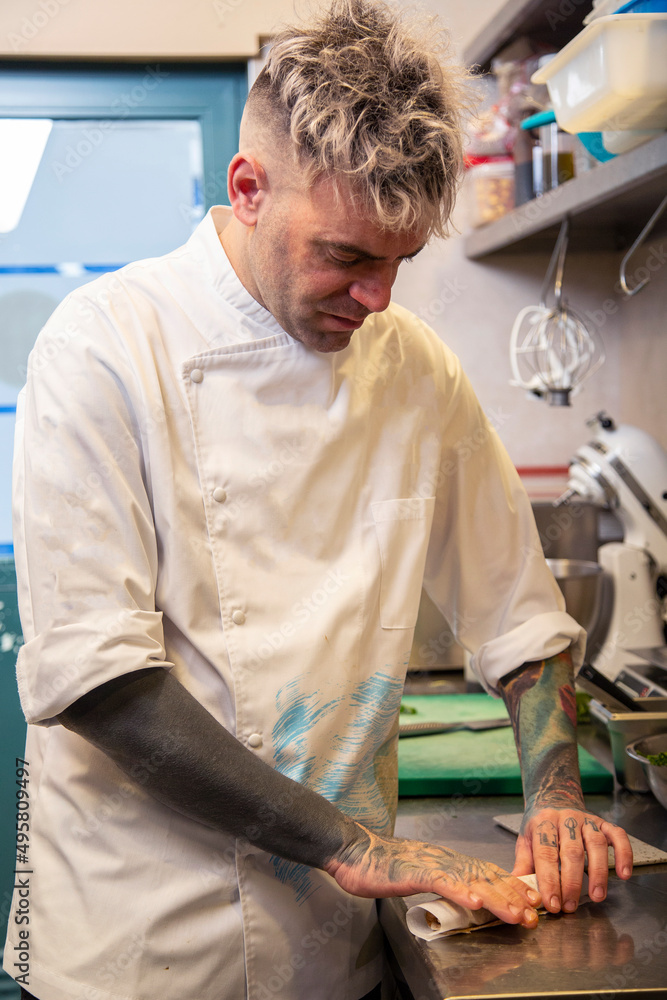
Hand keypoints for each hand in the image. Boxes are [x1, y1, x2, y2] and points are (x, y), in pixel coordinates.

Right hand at [326, 823, 541, 927]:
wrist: (355, 852)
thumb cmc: (383, 867)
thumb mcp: (422, 875)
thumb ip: (444, 883)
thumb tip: (466, 897)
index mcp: (449, 862)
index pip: (487, 874)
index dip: (511, 888)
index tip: (532, 902)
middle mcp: (446, 860)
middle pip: (487, 878)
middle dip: (513, 898)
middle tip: (534, 916)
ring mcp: (432, 864)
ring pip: (471, 881)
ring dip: (497, 898)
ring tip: (516, 914)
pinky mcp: (415, 871)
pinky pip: (442, 882)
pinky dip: (460, 890)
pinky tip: (475, 900)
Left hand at [513, 804, 632, 913]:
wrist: (552, 796)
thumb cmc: (539, 826)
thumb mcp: (525, 840)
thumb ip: (523, 864)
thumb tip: (518, 888)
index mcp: (543, 823)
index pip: (546, 853)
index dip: (549, 880)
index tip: (553, 904)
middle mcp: (566, 818)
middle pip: (571, 851)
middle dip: (572, 882)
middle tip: (571, 907)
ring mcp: (586, 819)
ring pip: (595, 844)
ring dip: (598, 872)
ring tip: (597, 896)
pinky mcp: (603, 822)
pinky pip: (617, 835)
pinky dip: (624, 854)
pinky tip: (624, 874)